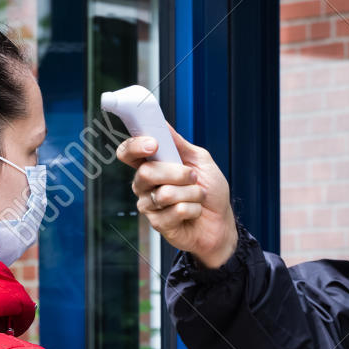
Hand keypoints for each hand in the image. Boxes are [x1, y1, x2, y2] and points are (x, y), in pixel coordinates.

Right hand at [116, 127, 237, 268]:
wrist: (221, 222)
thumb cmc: (210, 190)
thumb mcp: (200, 160)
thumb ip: (179, 144)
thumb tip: (162, 123)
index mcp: (151, 165)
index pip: (127, 152)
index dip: (134, 146)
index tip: (153, 144)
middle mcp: (144, 185)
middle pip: (146, 173)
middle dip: (178, 173)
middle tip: (194, 177)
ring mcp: (149, 205)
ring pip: (165, 193)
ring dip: (191, 193)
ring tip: (198, 196)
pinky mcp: (158, 224)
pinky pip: (176, 211)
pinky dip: (194, 209)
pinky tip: (195, 213)